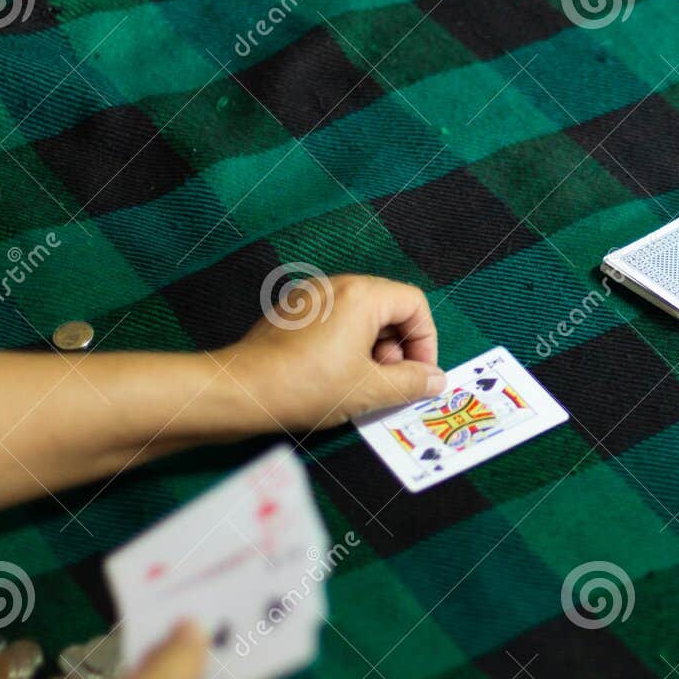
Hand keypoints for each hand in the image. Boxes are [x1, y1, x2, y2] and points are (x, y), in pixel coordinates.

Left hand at [219, 274, 443, 430]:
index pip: (414, 304)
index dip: (426, 341)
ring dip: (376, 348)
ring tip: (363, 383)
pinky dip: (349, 345)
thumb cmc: (306, 387)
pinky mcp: (293, 313)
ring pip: (363, 316)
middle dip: (400, 347)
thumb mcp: (370, 390)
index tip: (420, 374)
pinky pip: (336, 321)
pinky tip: (337, 377)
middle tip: (392, 382)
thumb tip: (437, 380)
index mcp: (361, 296)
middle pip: (389, 307)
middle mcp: (337, 286)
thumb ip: (412, 383)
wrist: (241, 392)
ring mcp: (311, 297)